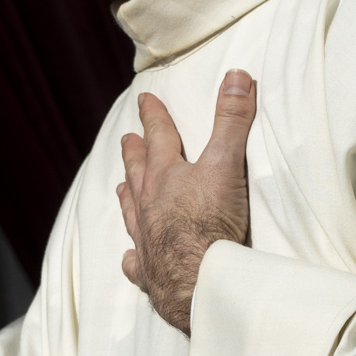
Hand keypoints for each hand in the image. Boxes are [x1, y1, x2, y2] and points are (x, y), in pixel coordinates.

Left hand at [117, 70, 254, 333]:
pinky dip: (133, 258)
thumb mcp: (227, 164)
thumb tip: (235, 76)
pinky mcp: (151, 272)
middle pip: (138, 172)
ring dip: (127, 196)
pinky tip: (129, 257)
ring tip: (120, 187)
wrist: (200, 280)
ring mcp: (145, 239)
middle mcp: (149, 205)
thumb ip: (231, 121)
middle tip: (126, 140)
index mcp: (167, 176)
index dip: (154, 117)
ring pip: (131, 211)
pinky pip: (136, 263)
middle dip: (134, 153)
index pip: (159, 137)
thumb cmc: (212, 220)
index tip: (144, 100)